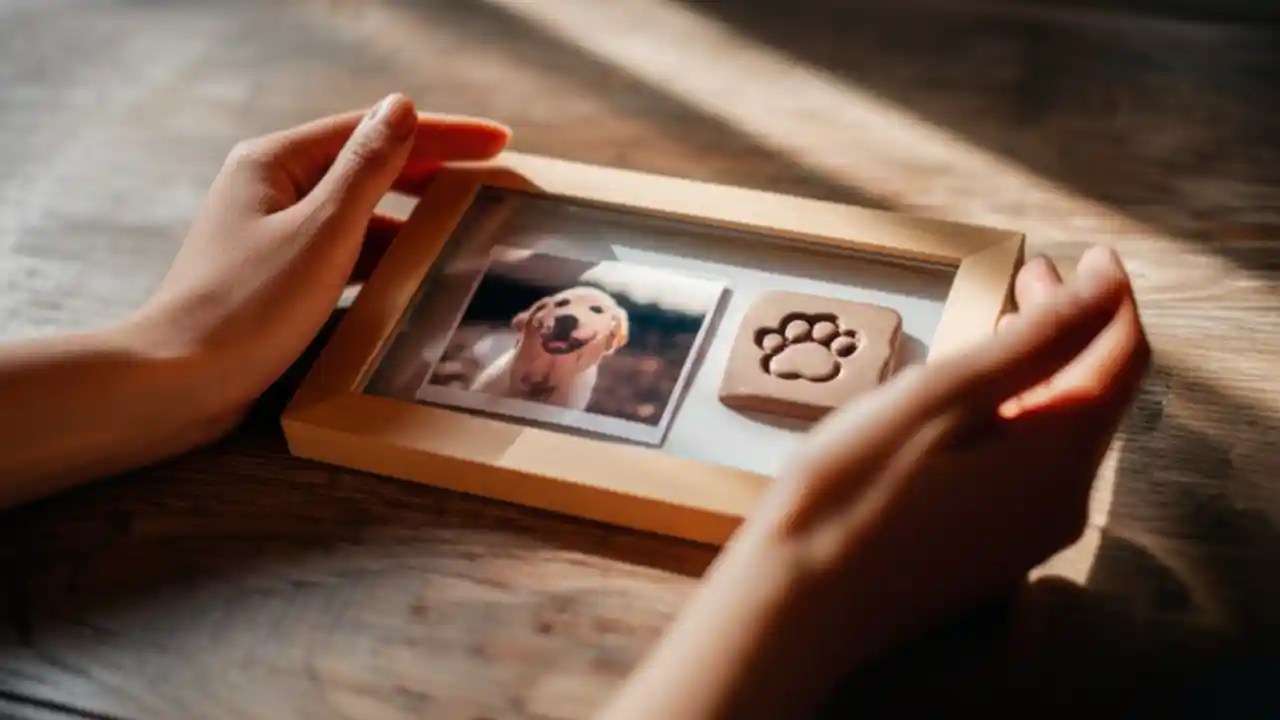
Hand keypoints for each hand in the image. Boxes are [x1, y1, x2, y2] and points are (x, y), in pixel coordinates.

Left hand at [0, 95, 507, 500]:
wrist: (179, 382)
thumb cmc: (246, 307)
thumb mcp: (321, 232)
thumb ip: (367, 169)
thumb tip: (402, 108)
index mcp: (274, 162)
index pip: (372, 130)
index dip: (441, 133)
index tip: (498, 141)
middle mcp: (270, 188)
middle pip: (366, 167)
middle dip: (431, 171)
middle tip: (493, 177)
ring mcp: (271, 233)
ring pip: (357, 213)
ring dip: (410, 218)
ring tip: (465, 226)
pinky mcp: (275, 276)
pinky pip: (343, 252)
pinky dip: (382, 257)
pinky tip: (416, 273)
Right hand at [603, 247, 1149, 718]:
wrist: (798, 602)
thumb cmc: (853, 489)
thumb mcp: (942, 397)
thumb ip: (1035, 341)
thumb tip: (1109, 286)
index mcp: (1058, 458)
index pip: (1120, 362)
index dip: (1111, 301)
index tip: (1093, 254)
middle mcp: (1062, 503)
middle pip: (1092, 397)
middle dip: (1072, 329)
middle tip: (1032, 274)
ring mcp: (1027, 535)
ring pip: (1059, 433)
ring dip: (1042, 371)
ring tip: (1003, 322)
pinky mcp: (992, 551)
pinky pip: (1030, 468)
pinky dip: (1018, 416)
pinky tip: (976, 398)